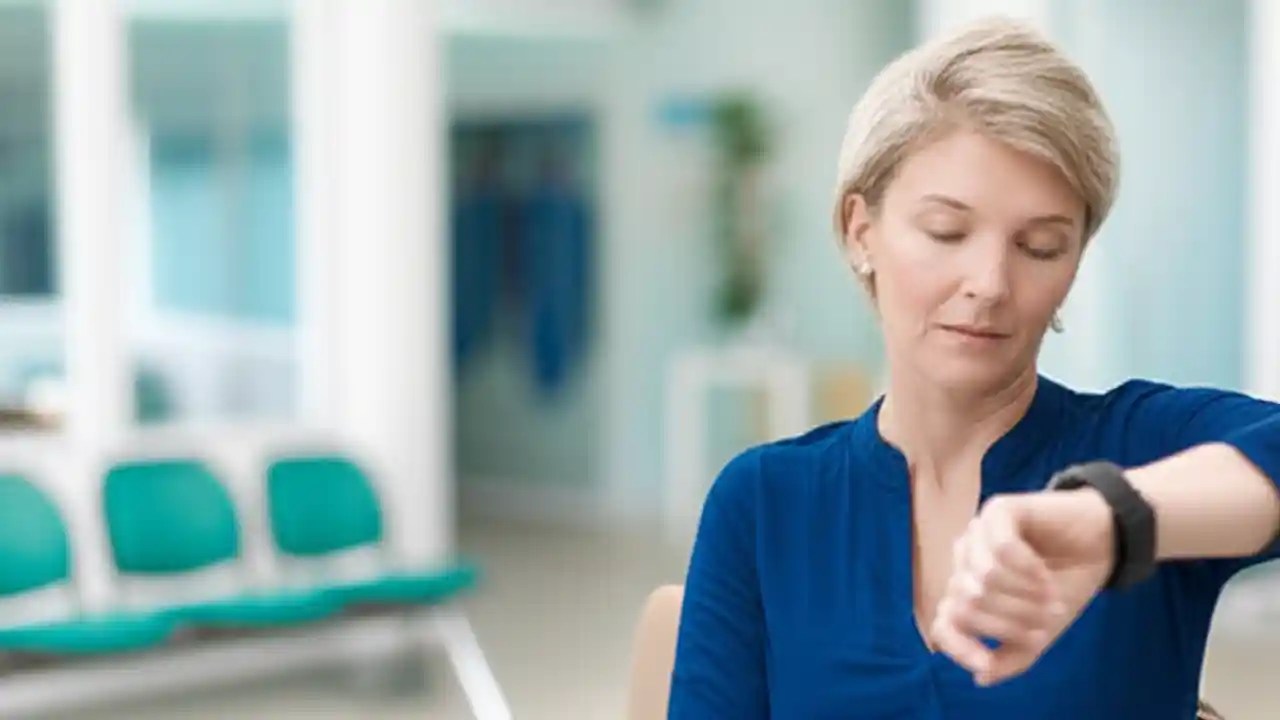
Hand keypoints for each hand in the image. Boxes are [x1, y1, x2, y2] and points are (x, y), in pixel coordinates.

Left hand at [930, 488, 1114, 685]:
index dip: (962, 647)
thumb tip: (980, 677)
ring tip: (1051, 599)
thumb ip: (1010, 658)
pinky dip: (1030, 571)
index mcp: (965, 593)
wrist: (1099, 546)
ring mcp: (977, 534)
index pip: (943, 625)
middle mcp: (964, 562)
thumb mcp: (1038, 633)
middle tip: (1046, 623)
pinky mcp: (998, 510)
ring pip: (984, 577)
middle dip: (1010, 622)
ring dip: (1025, 597)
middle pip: (967, 604)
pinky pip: (1003, 549)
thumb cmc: (1063, 588)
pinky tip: (1047, 576)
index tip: (988, 661)